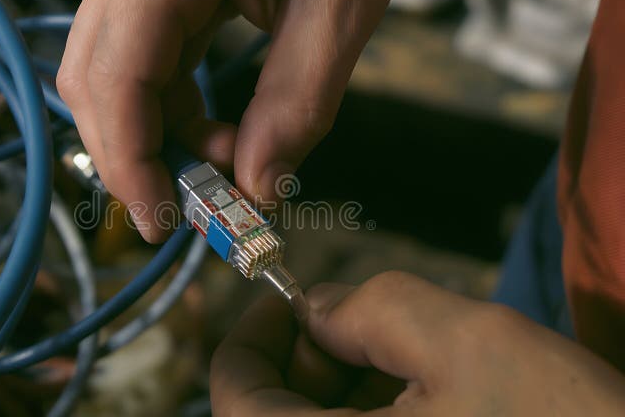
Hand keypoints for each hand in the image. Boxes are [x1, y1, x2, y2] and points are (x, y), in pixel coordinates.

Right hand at [57, 0, 394, 241]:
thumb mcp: (339, 4)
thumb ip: (297, 99)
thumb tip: (258, 187)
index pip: (113, 75)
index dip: (128, 160)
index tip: (159, 223)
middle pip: (92, 79)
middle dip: (134, 155)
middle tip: (188, 208)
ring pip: (110, 74)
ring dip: (156, 135)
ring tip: (224, 161)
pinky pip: (140, 59)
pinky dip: (171, 107)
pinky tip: (216, 127)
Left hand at [210, 271, 624, 415]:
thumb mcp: (468, 343)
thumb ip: (373, 306)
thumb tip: (318, 306)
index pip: (233, 392)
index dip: (257, 331)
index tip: (294, 297)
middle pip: (273, 414)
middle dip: (312, 359)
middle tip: (365, 324)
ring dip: (350, 390)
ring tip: (417, 367)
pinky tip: (435, 402)